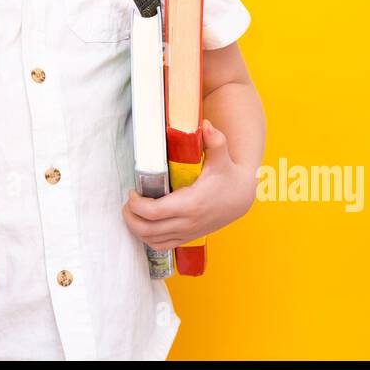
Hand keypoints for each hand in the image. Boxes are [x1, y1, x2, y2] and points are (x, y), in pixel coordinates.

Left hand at [121, 119, 256, 250]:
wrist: (241, 197)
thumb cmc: (228, 175)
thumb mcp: (222, 156)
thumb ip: (215, 140)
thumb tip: (206, 124)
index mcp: (191, 204)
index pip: (153, 212)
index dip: (136, 204)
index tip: (132, 191)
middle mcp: (188, 222)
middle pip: (147, 229)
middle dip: (130, 217)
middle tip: (127, 202)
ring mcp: (188, 233)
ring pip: (152, 240)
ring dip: (136, 229)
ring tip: (131, 212)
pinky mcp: (188, 237)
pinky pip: (162, 246)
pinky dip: (147, 238)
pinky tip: (143, 224)